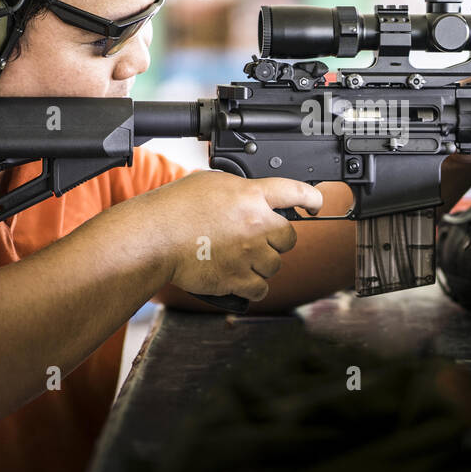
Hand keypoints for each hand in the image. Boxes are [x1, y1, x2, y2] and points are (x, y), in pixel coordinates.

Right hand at [144, 171, 323, 301]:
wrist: (155, 237)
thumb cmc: (175, 208)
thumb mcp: (211, 183)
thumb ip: (239, 190)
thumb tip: (251, 197)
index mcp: (251, 196)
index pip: (296, 193)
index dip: (312, 199)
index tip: (315, 205)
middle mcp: (257, 224)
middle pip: (289, 237)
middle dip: (277, 240)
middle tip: (256, 239)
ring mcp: (250, 253)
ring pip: (275, 265)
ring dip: (262, 264)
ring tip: (238, 258)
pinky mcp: (239, 279)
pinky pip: (261, 288)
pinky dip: (252, 287)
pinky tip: (238, 278)